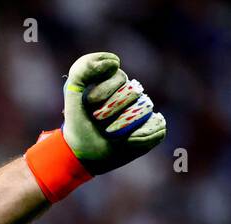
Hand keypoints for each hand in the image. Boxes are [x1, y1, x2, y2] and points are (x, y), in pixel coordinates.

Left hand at [60, 52, 166, 174]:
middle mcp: (132, 95)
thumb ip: (82, 70)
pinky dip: (139, 138)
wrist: (82, 154)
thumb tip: (115, 61)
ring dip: (122, 126)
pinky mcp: (153, 129)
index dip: (103, 91)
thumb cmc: (77, 124)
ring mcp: (144, 111)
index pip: (118, 77)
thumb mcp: (72, 94)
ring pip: (144, 111)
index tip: (89, 103)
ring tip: (109, 134)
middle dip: (110, 110)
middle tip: (98, 121)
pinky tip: (126, 142)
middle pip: (132, 93)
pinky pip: (158, 128)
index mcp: (114, 82)